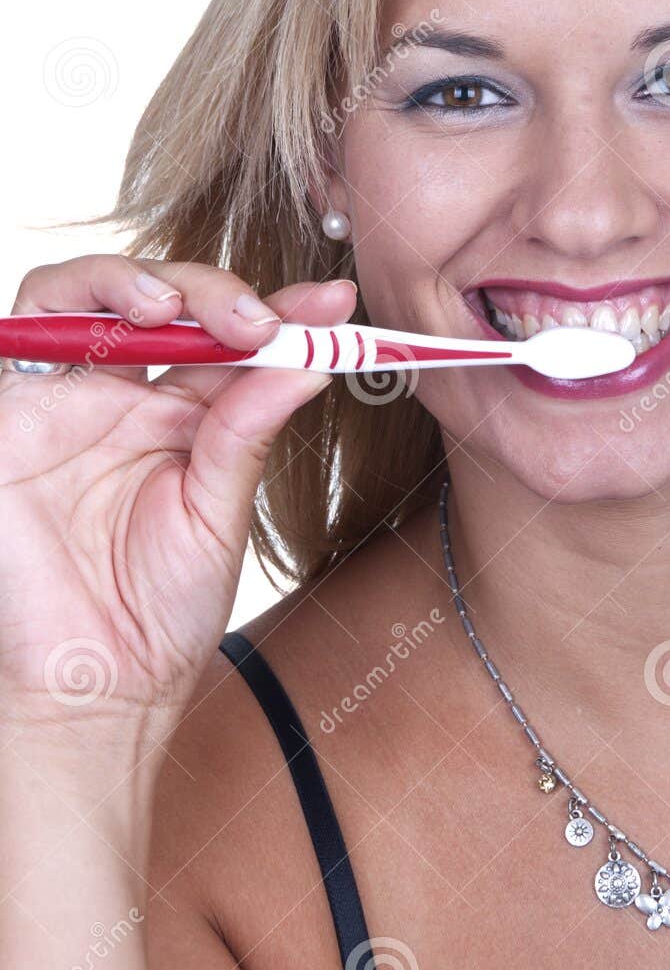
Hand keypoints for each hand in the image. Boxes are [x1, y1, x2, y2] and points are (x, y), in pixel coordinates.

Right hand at [0, 255, 356, 739]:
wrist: (93, 690)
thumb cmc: (157, 617)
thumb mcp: (219, 515)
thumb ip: (247, 433)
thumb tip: (308, 360)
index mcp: (180, 418)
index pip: (229, 338)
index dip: (282, 311)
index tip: (336, 305)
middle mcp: (118, 397)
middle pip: (162, 300)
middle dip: (215, 291)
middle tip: (262, 322)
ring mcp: (61, 401)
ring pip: (84, 292)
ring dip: (135, 279)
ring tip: (179, 308)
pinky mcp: (7, 415)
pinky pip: (20, 329)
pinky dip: (68, 301)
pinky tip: (128, 321)